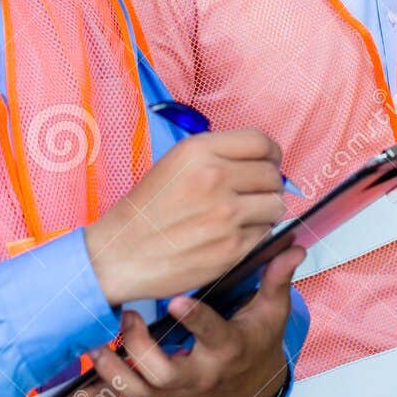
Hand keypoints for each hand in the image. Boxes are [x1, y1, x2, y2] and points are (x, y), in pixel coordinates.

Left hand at [81, 248, 302, 396]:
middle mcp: (199, 373)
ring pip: (139, 390)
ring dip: (113, 369)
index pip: (211, 334)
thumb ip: (275, 279)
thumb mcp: (272, 311)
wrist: (252, 387)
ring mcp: (176, 389)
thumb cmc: (258, 341)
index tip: (177, 301)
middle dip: (140, 347)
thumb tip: (294, 246)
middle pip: (164, 370)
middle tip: (128, 317)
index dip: (195, 320)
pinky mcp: (159, 394)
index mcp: (227, 348)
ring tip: (96, 344)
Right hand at [84, 129, 285, 306]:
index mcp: (199, 151)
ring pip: (275, 205)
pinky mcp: (231, 247)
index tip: (268, 164)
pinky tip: (232, 236)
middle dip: (267, 186)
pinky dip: (255, 236)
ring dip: (265, 212)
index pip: (261, 142)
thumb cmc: (146, 210)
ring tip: (244, 217)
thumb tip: (261, 161)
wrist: (121, 253)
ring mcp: (226, 214)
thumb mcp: (175, 163)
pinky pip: (265, 234)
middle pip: (272, 175)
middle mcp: (215, 177)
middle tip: (252, 196)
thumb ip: (217, 156)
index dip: (270, 155)